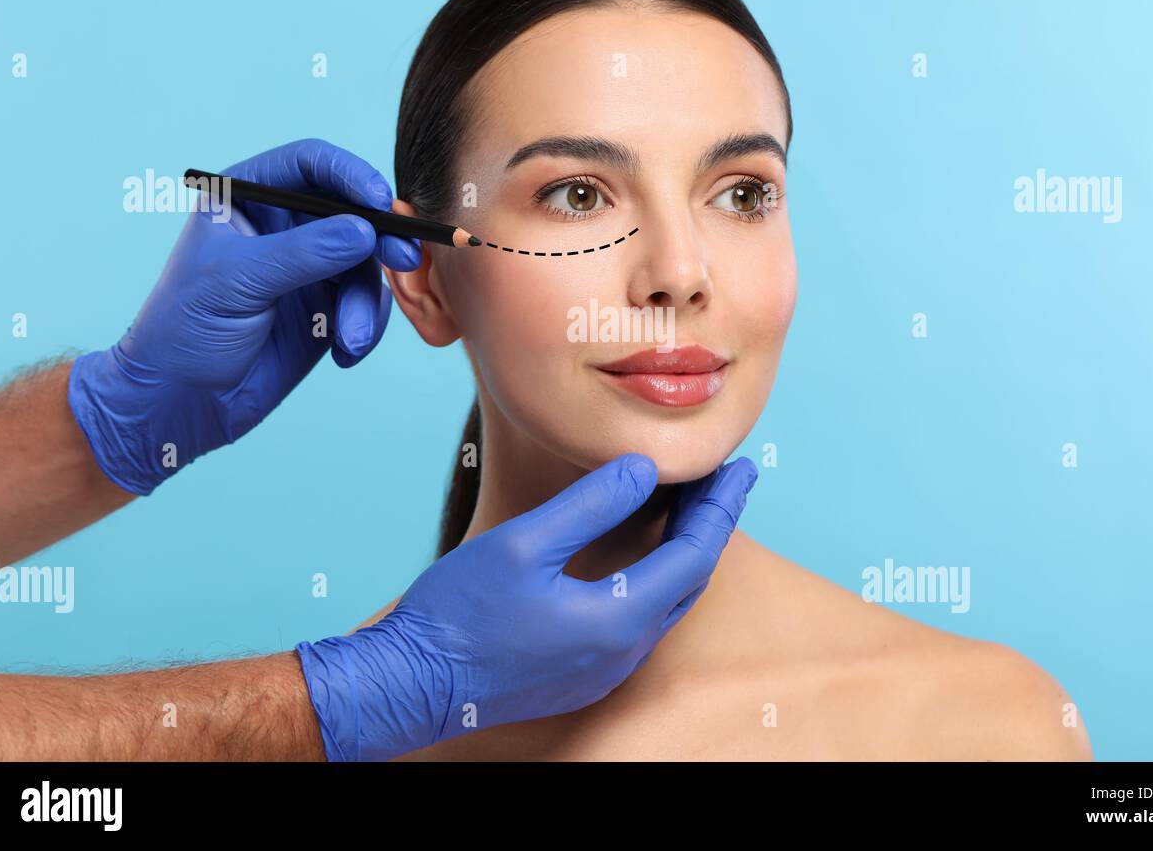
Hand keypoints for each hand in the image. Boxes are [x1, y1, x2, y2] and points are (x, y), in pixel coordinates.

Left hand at [68, 138, 419, 494]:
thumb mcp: (239, 281)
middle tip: (404, 259)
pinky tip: (344, 354)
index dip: (349, 174)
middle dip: (380, 239)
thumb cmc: (185, 329)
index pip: (310, 164)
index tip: (378, 200)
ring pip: (365, 266)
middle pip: (352, 212)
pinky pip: (366, 306)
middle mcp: (284, 227)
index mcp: (248, 198)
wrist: (180, 402)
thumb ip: (304, 252)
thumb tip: (365, 231)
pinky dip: (364, 329)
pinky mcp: (326, 310)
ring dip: (365, 305)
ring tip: (349, 338)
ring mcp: (308, 269)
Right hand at [296, 453, 758, 760]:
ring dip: (683, 553)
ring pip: (667, 605)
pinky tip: (642, 554)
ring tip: (689, 506)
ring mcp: (604, 672)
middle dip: (710, 526)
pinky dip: (655, 580)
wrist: (409, 685)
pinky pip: (640, 623)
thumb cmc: (459, 613)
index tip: (743, 468)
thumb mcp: (524, 543)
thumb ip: (591, 504)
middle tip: (722, 479)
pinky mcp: (582, 678)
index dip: (721, 507)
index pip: (696, 556)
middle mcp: (624, 654)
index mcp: (620, 621)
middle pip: (690, 581)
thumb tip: (645, 469)